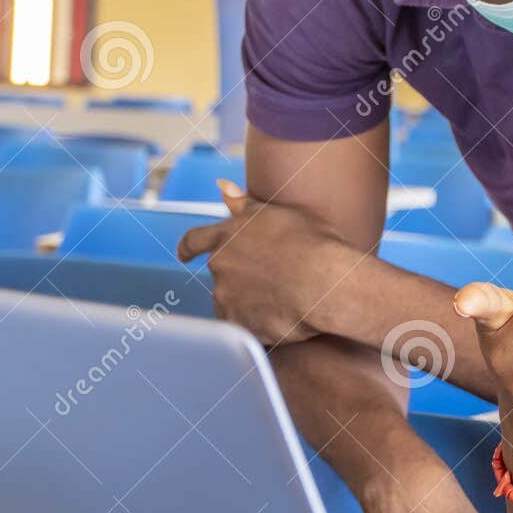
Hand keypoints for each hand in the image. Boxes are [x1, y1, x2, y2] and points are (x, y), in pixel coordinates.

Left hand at [177, 181, 356, 345]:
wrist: (328, 283)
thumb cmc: (313, 243)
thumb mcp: (279, 213)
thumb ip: (245, 204)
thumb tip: (221, 186)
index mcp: (228, 235)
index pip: (194, 240)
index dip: (188, 248)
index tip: (184, 255)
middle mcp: (220, 265)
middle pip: (220, 274)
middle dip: (239, 276)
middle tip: (271, 279)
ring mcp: (227, 297)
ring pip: (230, 301)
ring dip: (248, 300)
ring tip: (282, 300)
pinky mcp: (239, 325)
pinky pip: (243, 326)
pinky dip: (257, 323)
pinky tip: (281, 319)